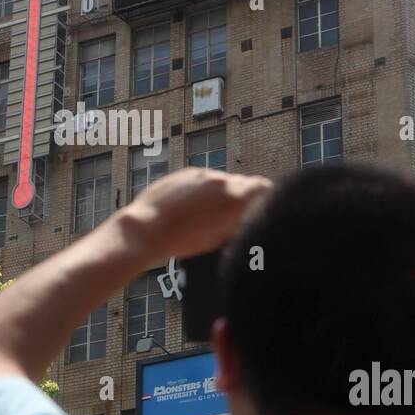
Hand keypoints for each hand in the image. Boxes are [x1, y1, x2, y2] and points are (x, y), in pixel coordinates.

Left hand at [120, 168, 271, 261]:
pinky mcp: (185, 173)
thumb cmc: (182, 241)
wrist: (147, 229)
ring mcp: (202, 175)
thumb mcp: (220, 238)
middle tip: (238, 215)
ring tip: (210, 214)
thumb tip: (250, 219)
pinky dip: (204, 191)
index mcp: (234, 197)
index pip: (264, 187)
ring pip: (222, 182)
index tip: (265, 208)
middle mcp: (221, 181)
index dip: (267, 198)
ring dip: (222, 194)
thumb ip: (239, 223)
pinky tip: (193, 208)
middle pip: (244, 184)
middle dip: (244, 198)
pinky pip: (203, 180)